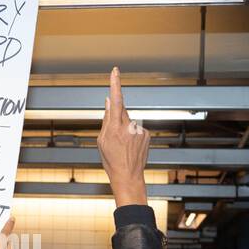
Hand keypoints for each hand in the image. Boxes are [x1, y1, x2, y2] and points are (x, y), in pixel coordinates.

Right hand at [95, 67, 148, 207]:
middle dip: (116, 119)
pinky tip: (131, 148)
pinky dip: (133, 135)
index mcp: (114, 128)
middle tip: (115, 137)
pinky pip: (137, 129)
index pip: (116, 100)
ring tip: (124, 146)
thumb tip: (109, 102)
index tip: (115, 71)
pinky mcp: (147, 134)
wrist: (128, 176)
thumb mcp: (102, 140)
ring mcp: (139, 130)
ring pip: (129, 122)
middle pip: (122, 112)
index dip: (115, 84)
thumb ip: (106, 119)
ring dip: (125, 130)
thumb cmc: (112, 160)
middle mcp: (128, 127)